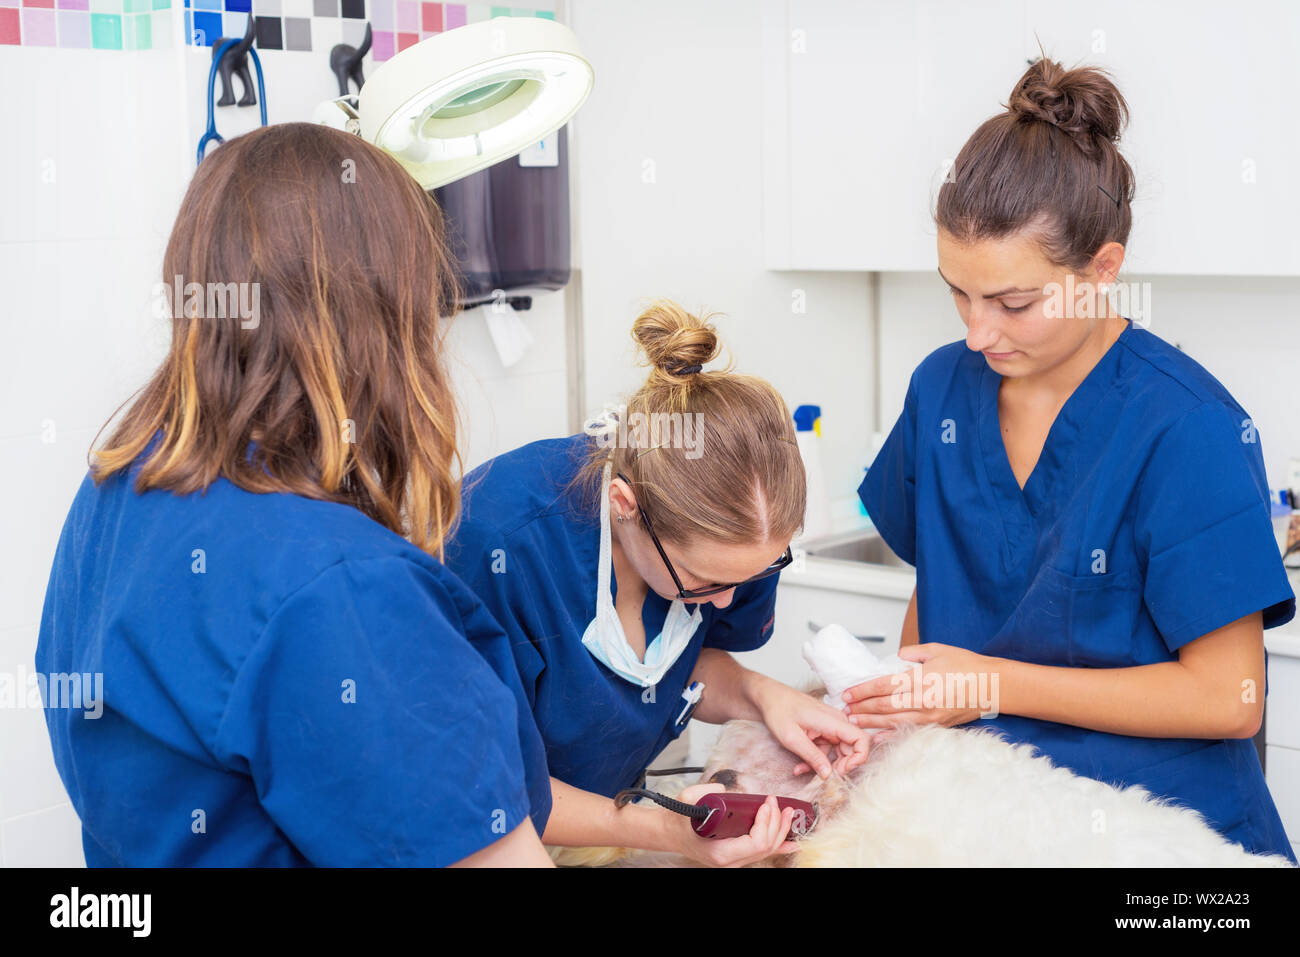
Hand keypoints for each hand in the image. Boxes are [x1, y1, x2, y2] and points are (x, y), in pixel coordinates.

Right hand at [672, 784, 798, 866]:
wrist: (671, 833)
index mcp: (720, 852)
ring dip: (780, 830)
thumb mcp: (689, 800)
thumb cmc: (680, 819)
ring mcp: (735, 861)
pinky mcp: (738, 856)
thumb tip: (725, 788)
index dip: (766, 823)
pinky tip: (792, 844)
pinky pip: (762, 853)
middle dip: (776, 822)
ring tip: (788, 813)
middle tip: (775, 802)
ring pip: (767, 850)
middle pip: (765, 846)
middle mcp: (730, 862)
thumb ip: (707, 792)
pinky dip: (779, 846)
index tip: (765, 804)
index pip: (755, 843)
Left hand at [751, 678, 871, 778]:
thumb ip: (812, 757)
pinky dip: (816, 758)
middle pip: (852, 749)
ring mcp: (831, 726)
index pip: (861, 739)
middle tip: (822, 776)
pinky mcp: (824, 730)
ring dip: (823, 764)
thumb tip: (828, 775)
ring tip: (801, 769)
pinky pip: (827, 748)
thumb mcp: (791, 738)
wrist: (769, 697)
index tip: (841, 771)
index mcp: (832, 720)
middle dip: (839, 766)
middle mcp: (836, 722)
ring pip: (838, 751)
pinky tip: (800, 764)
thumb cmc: (778, 711)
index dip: (858, 758)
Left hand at [842, 643, 1000, 729]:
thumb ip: (913, 652)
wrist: (993, 686)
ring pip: (893, 721)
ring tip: (854, 721)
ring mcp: (930, 716)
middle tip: (844, 710)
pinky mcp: (937, 725)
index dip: (863, 691)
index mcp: (921, 679)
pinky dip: (890, 735)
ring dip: (871, 722)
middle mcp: (923, 700)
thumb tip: (896, 655)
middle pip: (884, 706)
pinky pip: (908, 731)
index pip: (883, 686)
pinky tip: (877, 737)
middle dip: (862, 708)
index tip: (847, 693)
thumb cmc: (967, 665)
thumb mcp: (938, 650)